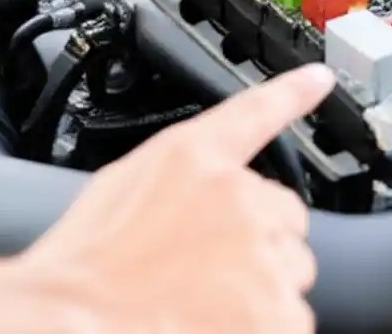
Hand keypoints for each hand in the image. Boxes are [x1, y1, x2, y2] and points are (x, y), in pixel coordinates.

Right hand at [0, 64, 333, 333]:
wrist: (73, 319)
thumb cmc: (82, 268)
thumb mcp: (117, 188)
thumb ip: (173, 178)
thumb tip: (197, 189)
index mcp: (196, 161)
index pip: (258, 112)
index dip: (293, 94)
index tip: (318, 81)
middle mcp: (240, 200)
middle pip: (283, 217)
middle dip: (258, 240)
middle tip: (206, 267)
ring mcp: (262, 256)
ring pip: (290, 270)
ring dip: (262, 287)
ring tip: (203, 301)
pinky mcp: (276, 311)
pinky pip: (292, 318)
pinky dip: (265, 327)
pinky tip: (217, 324)